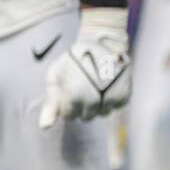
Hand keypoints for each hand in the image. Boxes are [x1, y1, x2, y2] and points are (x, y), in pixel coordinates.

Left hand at [38, 7, 131, 129]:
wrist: (101, 43)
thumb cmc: (73, 60)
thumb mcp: (55, 77)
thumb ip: (50, 104)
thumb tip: (44, 127)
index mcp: (74, 96)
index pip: (69, 116)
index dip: (67, 104)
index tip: (68, 90)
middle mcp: (94, 101)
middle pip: (86, 117)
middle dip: (81, 106)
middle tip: (82, 87)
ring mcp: (111, 99)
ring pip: (102, 114)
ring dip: (97, 104)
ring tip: (94, 85)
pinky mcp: (125, 95)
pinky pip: (116, 107)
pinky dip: (111, 99)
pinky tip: (106, 85)